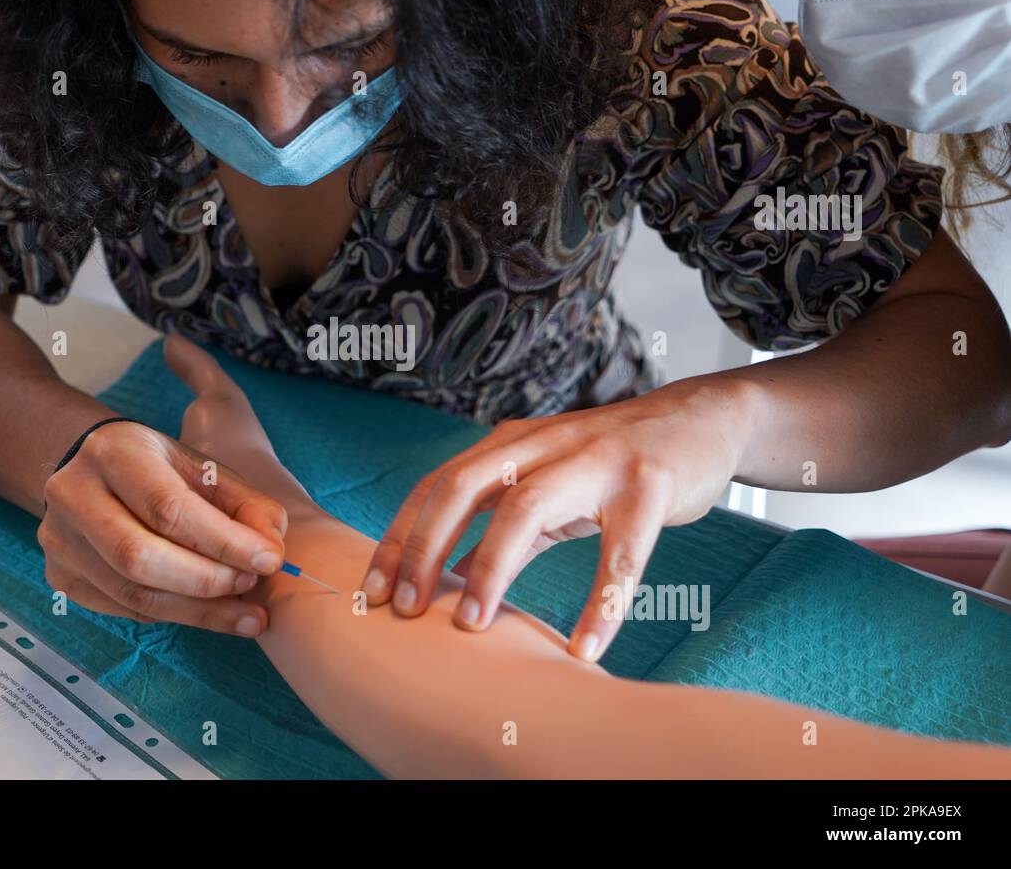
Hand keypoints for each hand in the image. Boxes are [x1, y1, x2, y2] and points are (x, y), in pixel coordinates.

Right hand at [38, 337, 290, 636]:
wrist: (93, 470)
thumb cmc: (160, 468)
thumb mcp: (207, 469)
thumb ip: (248, 505)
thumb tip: (271, 552)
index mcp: (113, 452)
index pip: (168, 507)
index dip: (223, 541)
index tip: (269, 561)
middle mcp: (73, 494)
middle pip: (140, 557)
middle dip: (207, 580)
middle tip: (251, 587)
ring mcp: (59, 539)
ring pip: (131, 593)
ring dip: (197, 610)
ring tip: (244, 614)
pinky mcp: (61, 576)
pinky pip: (124, 609)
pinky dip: (174, 615)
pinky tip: (210, 613)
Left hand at [361, 378, 752, 661]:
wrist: (697, 421)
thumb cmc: (606, 464)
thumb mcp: (543, 483)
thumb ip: (495, 522)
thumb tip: (440, 575)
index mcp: (509, 445)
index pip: (437, 486)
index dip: (400, 537)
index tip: (371, 590)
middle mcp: (542, 445)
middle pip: (464, 488)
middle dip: (425, 548)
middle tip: (403, 609)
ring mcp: (595, 460)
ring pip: (528, 509)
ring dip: (492, 569)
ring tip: (473, 628)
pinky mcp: (649, 484)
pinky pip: (621, 551)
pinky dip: (602, 602)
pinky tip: (586, 647)